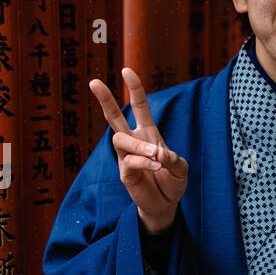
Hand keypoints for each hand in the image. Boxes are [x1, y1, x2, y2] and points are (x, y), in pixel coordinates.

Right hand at [90, 67, 188, 231]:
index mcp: (148, 134)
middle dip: (105, 99)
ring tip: (155, 155)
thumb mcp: (181, 168)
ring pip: (120, 139)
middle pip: (114, 117)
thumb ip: (173, 159)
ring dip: (138, 145)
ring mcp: (126, 157)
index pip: (139, 106)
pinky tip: (156, 167)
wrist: (166, 204)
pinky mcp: (124, 173)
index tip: (126, 70)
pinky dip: (144, 162)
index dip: (135, 89)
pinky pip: (129, 162)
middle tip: (94, 82)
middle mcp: (134, 142)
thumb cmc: (172, 182)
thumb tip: (158, 154)